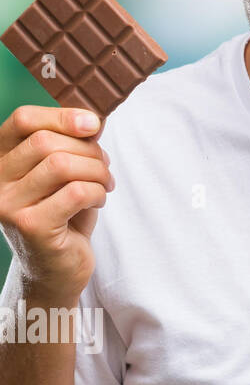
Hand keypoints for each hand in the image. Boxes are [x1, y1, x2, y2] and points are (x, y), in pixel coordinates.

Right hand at [0, 106, 112, 304]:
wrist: (56, 269)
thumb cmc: (63, 216)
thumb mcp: (65, 175)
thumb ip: (72, 146)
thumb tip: (92, 120)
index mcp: (0, 162)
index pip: (21, 120)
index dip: (61, 115)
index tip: (94, 124)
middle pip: (46, 141)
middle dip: (89, 150)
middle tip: (104, 167)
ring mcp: (8, 205)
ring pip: (62, 165)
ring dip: (97, 171)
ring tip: (104, 185)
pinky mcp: (31, 227)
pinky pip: (76, 192)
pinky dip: (97, 192)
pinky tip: (97, 201)